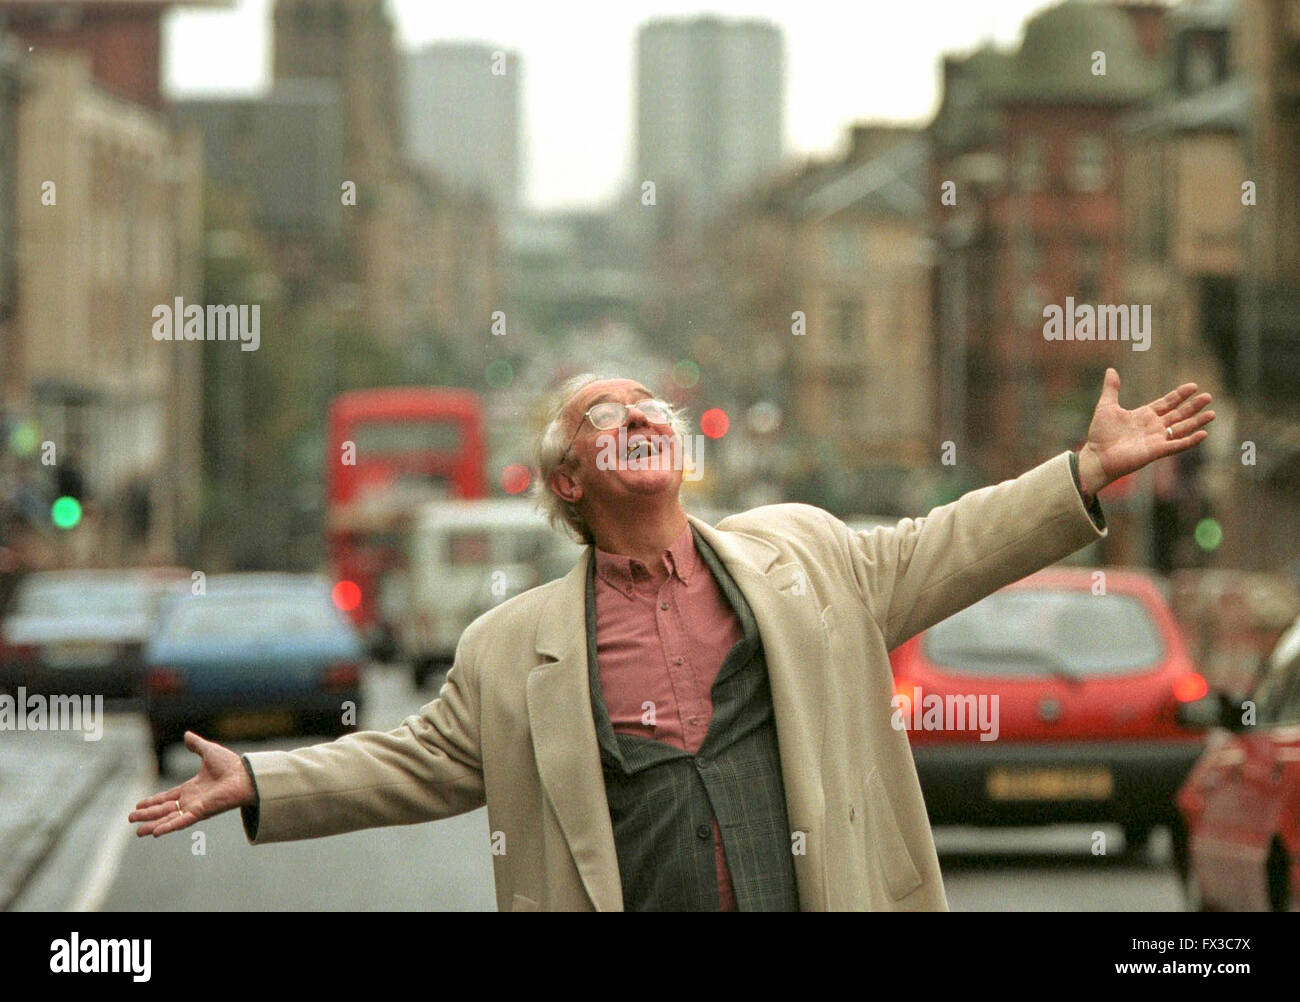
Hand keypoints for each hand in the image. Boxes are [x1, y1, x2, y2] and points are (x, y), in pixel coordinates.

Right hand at [128, 731, 254, 836]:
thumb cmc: (232, 765)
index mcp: (192, 788)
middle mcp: (192, 800)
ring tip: (136, 830)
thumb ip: (196, 745)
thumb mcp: (209, 751)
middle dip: (147, 814)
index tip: (139, 805)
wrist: (246, 774)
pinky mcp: (201, 812)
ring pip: (169, 818)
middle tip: (130, 818)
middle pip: (164, 809)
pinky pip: (181, 822)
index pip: (168, 797)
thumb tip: (187, 735)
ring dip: (152, 823)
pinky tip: (154, 832)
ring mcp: (195, 808)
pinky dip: (168, 827)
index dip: (153, 801)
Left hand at [1077, 368, 1213, 494]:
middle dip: (1193, 406)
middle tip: (1209, 396)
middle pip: (1178, 414)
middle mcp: (1153, 427)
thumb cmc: (1100, 434)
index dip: (1180, 395)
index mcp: (1144, 416)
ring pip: (1182, 429)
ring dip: (1197, 422)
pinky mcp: (1156, 451)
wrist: (1096, 456)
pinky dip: (1190, 440)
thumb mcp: (1106, 406)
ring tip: (1212, 414)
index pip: (1167, 403)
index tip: (1193, 386)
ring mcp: (1156, 439)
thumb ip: (1111, 389)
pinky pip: (1177, 445)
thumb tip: (1111, 370)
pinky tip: (1203, 434)